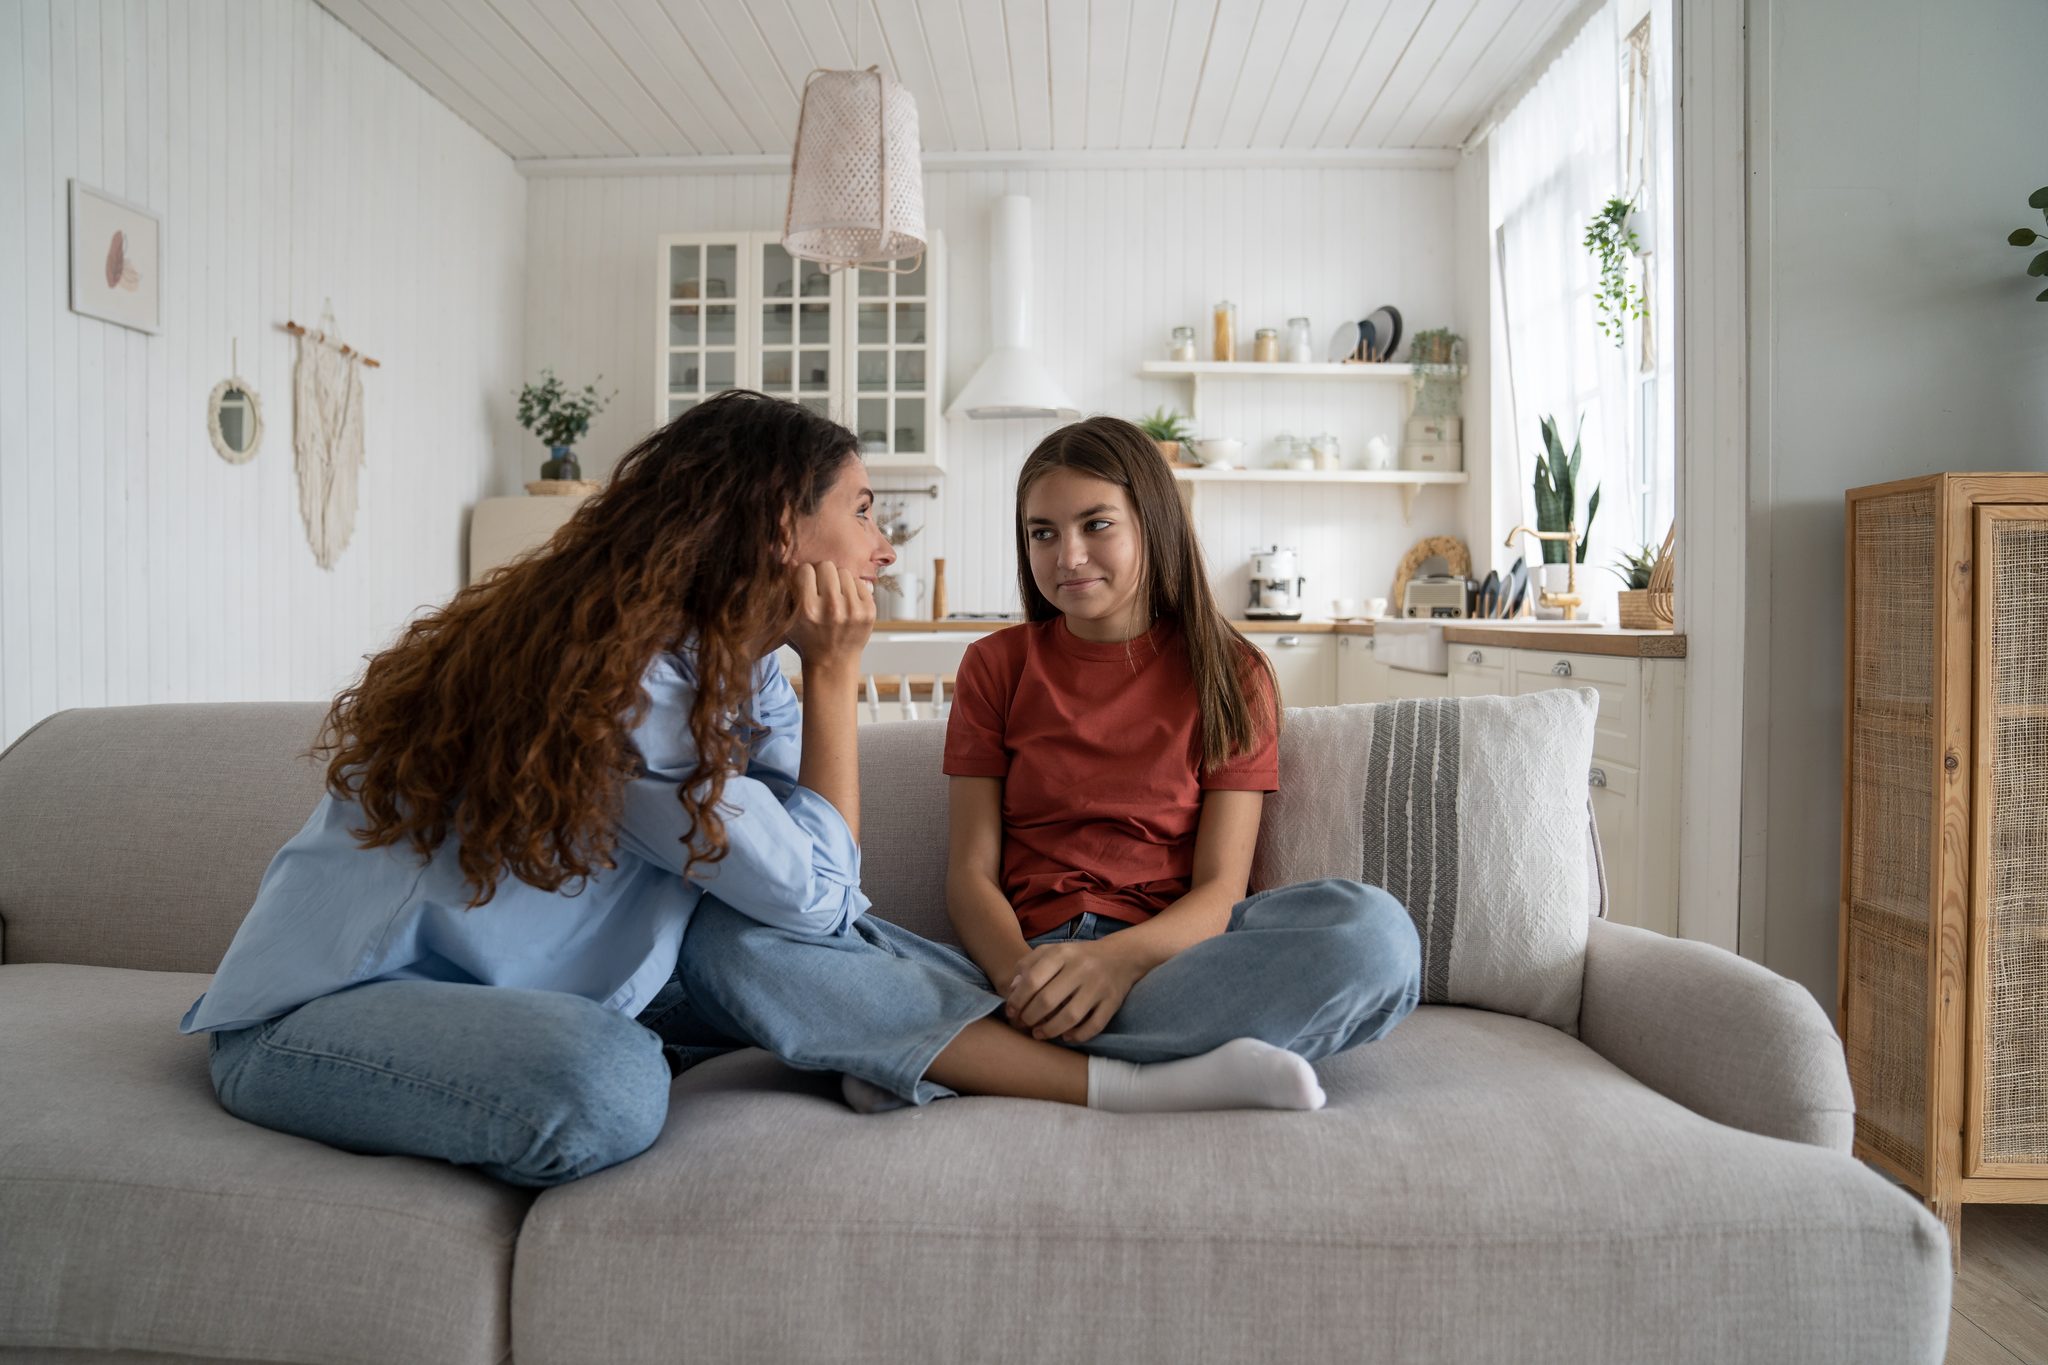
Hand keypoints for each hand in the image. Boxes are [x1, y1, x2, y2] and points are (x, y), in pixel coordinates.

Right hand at [784, 562, 874, 671]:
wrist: (833, 662)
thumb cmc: (808, 639)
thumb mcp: (789, 618)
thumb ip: (788, 589)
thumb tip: (792, 558)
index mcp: (808, 609)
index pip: (805, 569)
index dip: (804, 576)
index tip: (805, 585)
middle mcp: (832, 608)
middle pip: (826, 566)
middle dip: (822, 575)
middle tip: (821, 589)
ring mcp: (853, 610)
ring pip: (844, 572)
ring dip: (838, 581)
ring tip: (834, 597)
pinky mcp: (869, 611)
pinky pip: (859, 582)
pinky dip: (852, 589)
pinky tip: (846, 603)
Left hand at [1005, 941, 1143, 1044]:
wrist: (1121, 956)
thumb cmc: (1078, 957)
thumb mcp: (1052, 951)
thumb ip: (1028, 965)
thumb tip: (1012, 989)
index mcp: (1063, 953)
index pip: (1033, 980)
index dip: (1017, 1000)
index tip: (1011, 1011)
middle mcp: (1081, 968)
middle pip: (1048, 1000)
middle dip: (1030, 1017)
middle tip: (1024, 1024)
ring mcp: (1098, 986)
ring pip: (1070, 1016)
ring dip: (1050, 1030)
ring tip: (1039, 1034)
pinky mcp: (1113, 1002)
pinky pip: (1095, 1025)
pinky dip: (1078, 1035)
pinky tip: (1066, 1036)